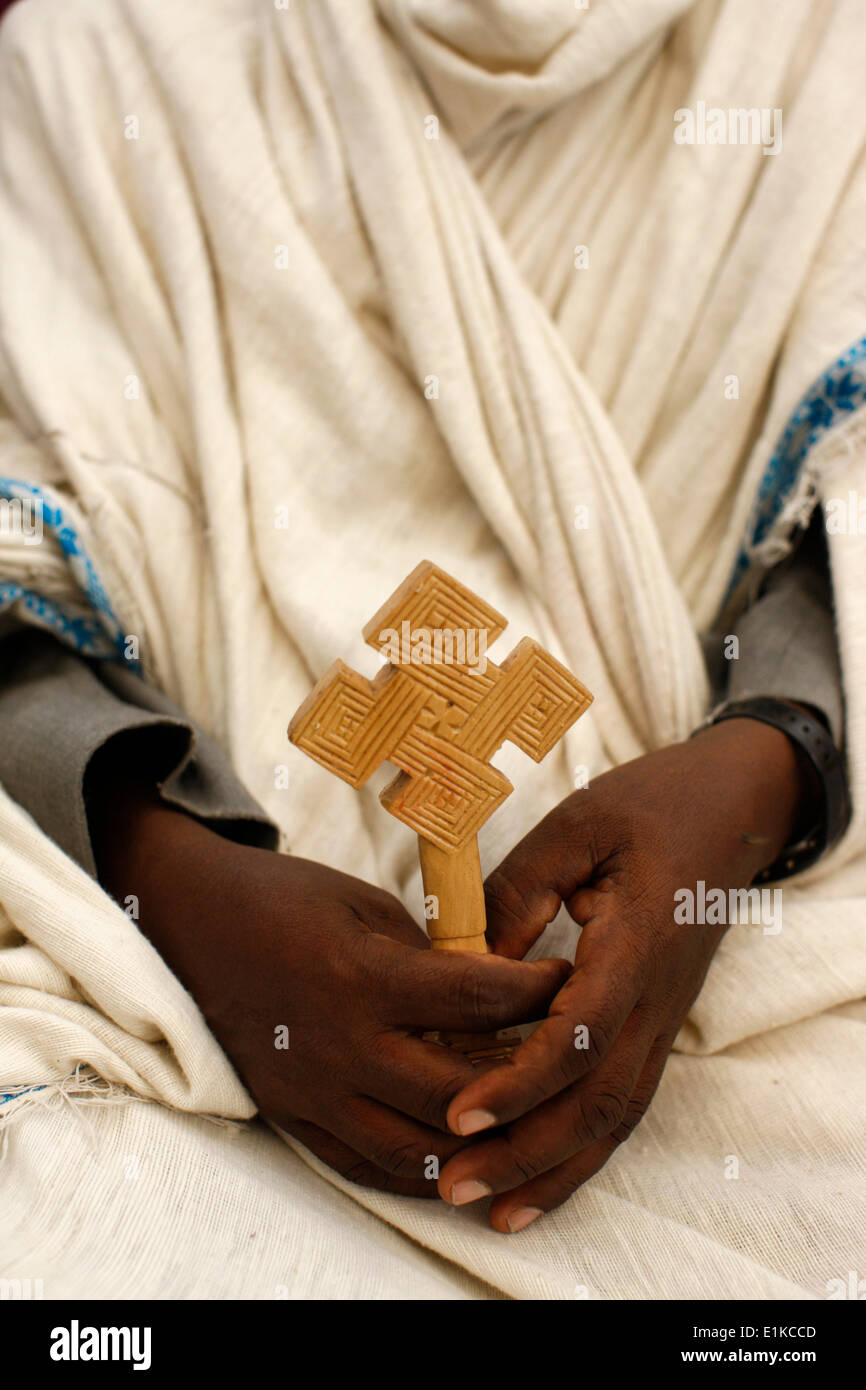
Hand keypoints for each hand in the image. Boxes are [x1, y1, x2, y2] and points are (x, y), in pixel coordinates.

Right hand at [89, 779, 569, 1195]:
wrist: (191, 927)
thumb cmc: (285, 901)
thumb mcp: (364, 904)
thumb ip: (427, 957)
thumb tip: (490, 998)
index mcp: (364, 977)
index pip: (476, 1000)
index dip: (537, 994)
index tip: (572, 983)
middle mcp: (342, 1047)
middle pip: (457, 1095)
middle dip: (524, 1084)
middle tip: (561, 1065)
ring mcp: (316, 1093)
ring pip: (417, 1154)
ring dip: (478, 1147)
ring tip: (521, 1122)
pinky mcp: (296, 1118)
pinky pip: (368, 1169)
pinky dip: (422, 1173)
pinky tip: (461, 1157)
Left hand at [438, 717, 817, 1229]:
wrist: (729, 814)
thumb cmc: (648, 809)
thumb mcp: (575, 827)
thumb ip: (516, 893)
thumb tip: (459, 968)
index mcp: (636, 943)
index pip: (579, 1034)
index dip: (518, 1082)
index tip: (458, 1114)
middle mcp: (656, 997)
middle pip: (597, 1099)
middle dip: (524, 1150)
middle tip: (451, 1182)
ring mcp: (662, 1018)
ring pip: (616, 1116)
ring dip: (552, 1168)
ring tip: (486, 1206)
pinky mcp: (654, 1027)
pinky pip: (624, 1104)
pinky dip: (582, 1151)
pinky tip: (537, 1181)